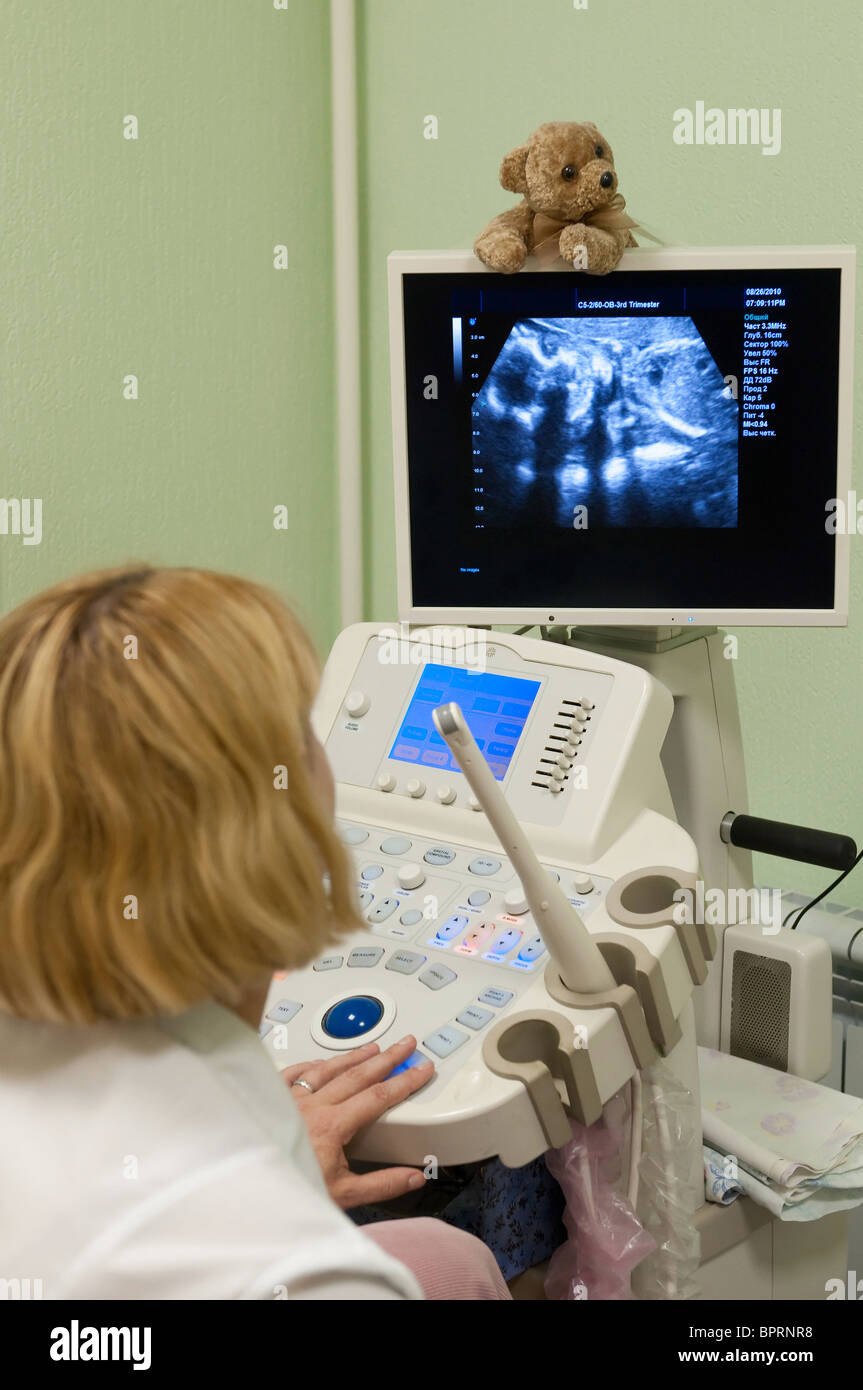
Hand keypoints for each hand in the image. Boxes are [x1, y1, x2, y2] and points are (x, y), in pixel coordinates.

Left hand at [280, 1035, 434, 1209]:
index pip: (378, 1096)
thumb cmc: (291, 1189)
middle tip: (405, 1043)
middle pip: (357, 1074)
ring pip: (326, 1069)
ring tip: (373, 1047)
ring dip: (353, 1057)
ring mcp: (291, 1100)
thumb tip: (413, 1177)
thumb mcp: (342, 1195)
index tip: (421, 1068)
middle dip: (386, 1058)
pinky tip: (320, 1061)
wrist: (249, 1188)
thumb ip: (381, 1184)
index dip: (405, 1081)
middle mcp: (312, 1107)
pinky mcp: (272, 1101)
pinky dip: (310, 1065)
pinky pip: (293, 1074)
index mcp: (332, 1126)